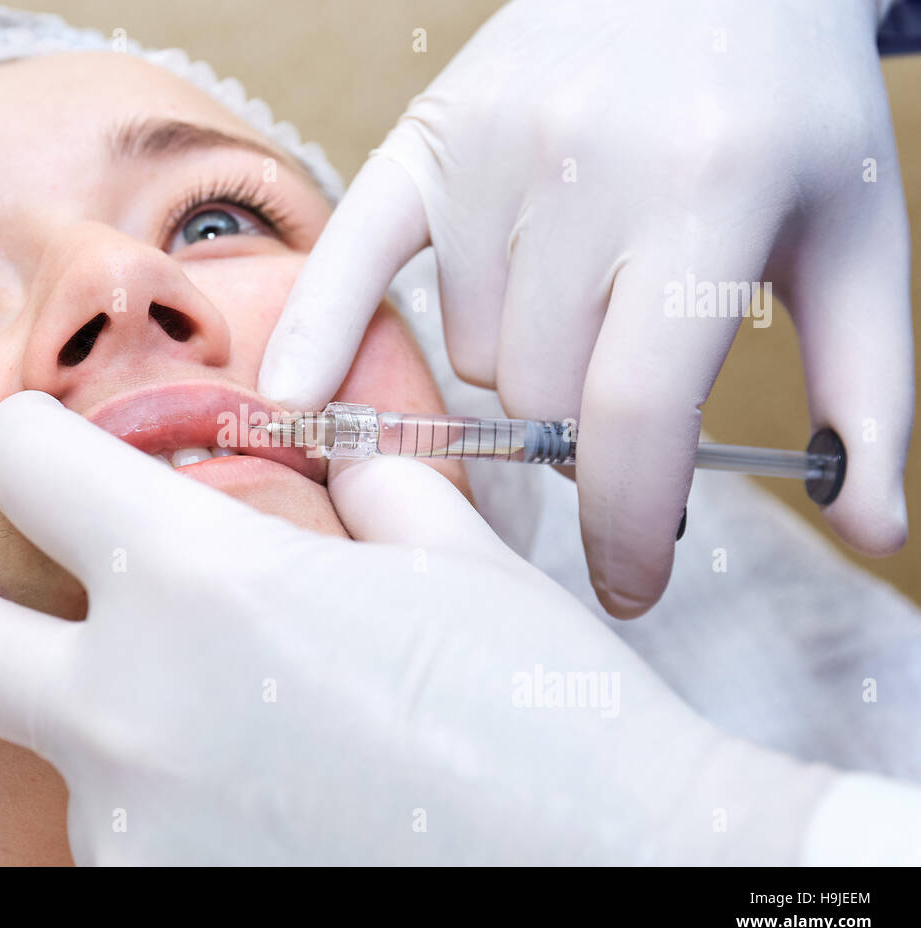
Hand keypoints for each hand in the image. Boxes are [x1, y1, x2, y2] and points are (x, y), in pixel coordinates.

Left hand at [0, 390, 840, 863]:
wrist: (615, 867)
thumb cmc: (543, 707)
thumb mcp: (449, 557)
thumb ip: (361, 488)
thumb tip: (335, 465)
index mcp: (192, 579)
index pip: (22, 460)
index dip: (32, 441)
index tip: (47, 454)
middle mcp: (125, 707)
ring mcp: (131, 830)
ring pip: (60, 755)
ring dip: (110, 731)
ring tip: (243, 738)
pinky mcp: (160, 908)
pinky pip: (129, 839)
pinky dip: (172, 814)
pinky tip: (272, 807)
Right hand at [258, 0, 911, 617]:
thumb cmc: (790, 112)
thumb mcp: (857, 242)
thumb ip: (869, 395)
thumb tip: (870, 530)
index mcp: (708, 196)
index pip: (636, 409)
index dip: (627, 522)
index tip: (628, 586)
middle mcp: (584, 168)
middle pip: (544, 397)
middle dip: (586, 430)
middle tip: (624, 390)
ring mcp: (492, 149)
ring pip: (475, 354)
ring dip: (522, 366)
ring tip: (574, 298)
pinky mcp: (428, 136)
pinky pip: (353, 261)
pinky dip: (328, 336)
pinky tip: (294, 397)